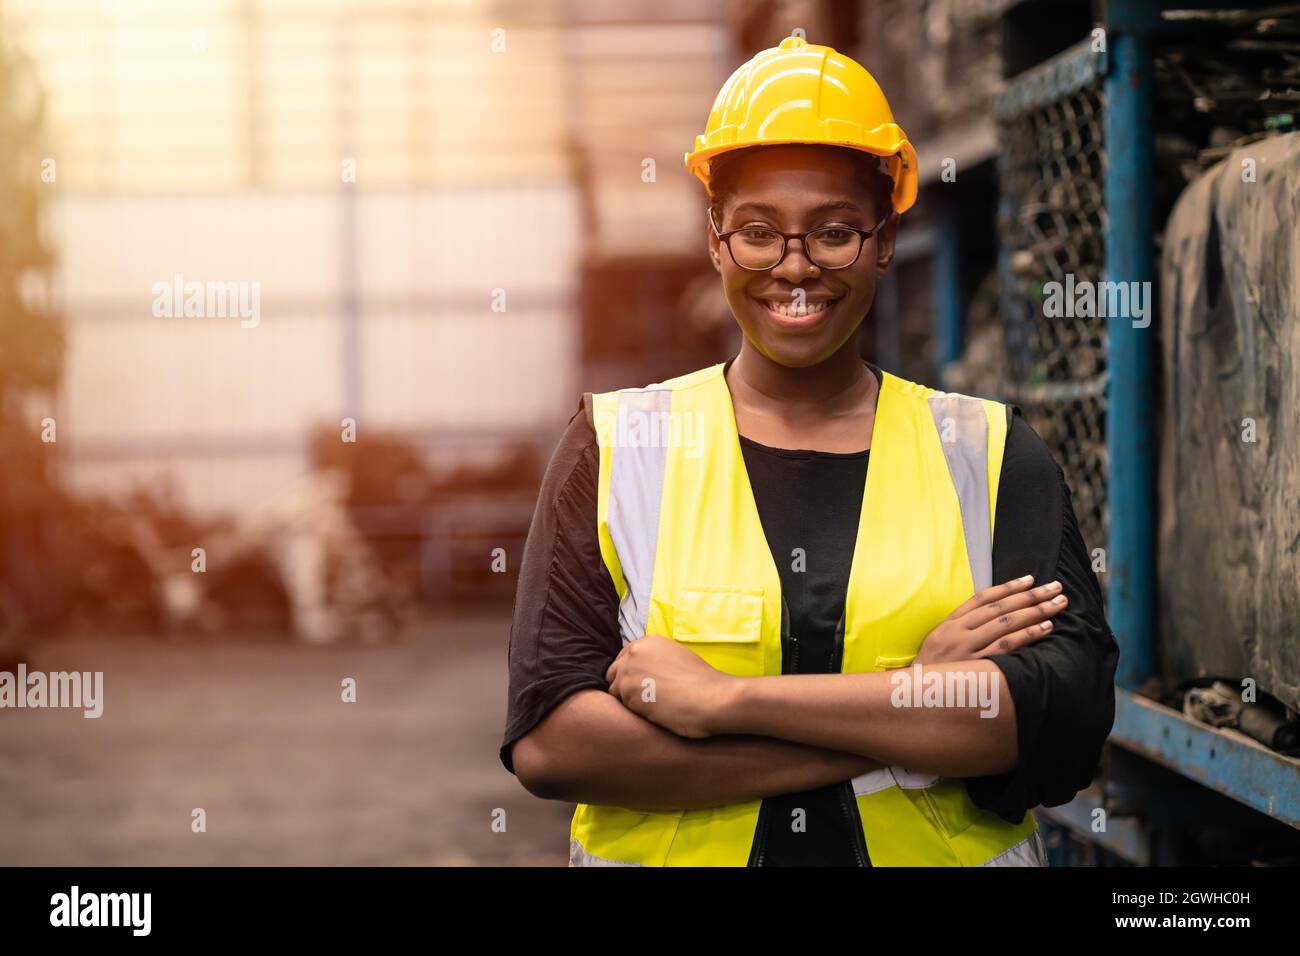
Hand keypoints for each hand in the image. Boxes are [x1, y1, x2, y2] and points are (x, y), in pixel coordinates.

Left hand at [605, 634, 737, 738]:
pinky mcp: (628, 693)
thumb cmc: (702, 682)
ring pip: (616, 691)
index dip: (631, 673)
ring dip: (629, 700)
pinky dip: (634, 711)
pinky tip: (654, 712)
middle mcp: (634, 652)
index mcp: (648, 641)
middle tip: (645, 699)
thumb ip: (656, 659)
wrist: (713, 697)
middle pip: (614, 672)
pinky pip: (622, 706)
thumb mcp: (677, 657)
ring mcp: (629, 671)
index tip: (643, 685)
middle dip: (625, 685)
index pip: (624, 657)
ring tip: (653, 707)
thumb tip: (644, 671)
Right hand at [915, 575, 1066, 665]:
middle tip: (1055, 587)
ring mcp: (966, 649)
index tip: (1031, 580)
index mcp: (948, 624)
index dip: (1008, 587)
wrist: (914, 699)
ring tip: (1057, 604)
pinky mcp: (975, 667)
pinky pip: (1006, 647)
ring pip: (1006, 624)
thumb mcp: (938, 644)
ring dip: (1035, 612)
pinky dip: (1027, 635)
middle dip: (1031, 595)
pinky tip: (1045, 628)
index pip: (982, 598)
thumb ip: (961, 629)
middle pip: (999, 608)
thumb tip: (994, 616)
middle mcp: (957, 632)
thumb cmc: (932, 673)